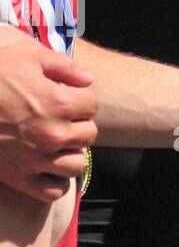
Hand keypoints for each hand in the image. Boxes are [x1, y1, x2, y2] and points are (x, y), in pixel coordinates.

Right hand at [0, 34, 96, 202]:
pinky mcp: (18, 178)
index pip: (92, 104)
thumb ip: (64, 67)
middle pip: (89, 134)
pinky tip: (47, 165)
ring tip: (57, 142)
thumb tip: (88, 80)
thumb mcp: (28, 56)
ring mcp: (35, 159)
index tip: (66, 96)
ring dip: (71, 153)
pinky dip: (55, 181)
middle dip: (79, 124)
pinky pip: (53, 190)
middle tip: (62, 118)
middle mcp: (52, 134)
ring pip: (76, 165)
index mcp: (59, 103)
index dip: (80, 98)